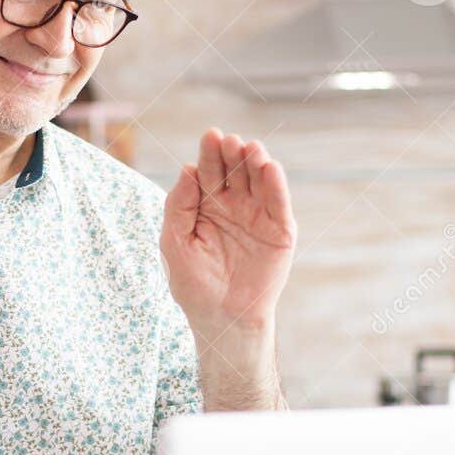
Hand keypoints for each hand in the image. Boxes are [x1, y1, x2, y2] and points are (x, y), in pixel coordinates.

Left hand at [161, 130, 295, 342]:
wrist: (221, 318)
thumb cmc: (193, 283)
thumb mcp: (175, 243)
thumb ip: (178, 207)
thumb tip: (186, 169)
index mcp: (204, 204)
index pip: (207, 171)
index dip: (208, 153)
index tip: (210, 137)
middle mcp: (233, 204)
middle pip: (233, 169)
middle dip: (231, 153)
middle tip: (229, 141)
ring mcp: (257, 215)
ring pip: (258, 180)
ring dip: (255, 161)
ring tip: (250, 149)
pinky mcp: (279, 230)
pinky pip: (279, 203)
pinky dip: (276, 184)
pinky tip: (270, 168)